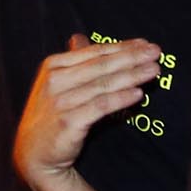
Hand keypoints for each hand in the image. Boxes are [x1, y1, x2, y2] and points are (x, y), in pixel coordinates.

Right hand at [12, 35, 160, 184]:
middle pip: (101, 66)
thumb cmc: (50, 115)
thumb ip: (72, 62)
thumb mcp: (55, 84)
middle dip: (131, 58)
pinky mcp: (69, 122)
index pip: (94, 53)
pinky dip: (120, 98)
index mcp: (53, 66)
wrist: (34, 153)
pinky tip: (137, 93)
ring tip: (153, 70)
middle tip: (156, 53)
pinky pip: (101, 106)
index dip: (122, 47)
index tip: (144, 44)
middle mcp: (55, 81)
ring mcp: (61, 102)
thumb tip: (80, 37)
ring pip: (103, 85)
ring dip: (132, 76)